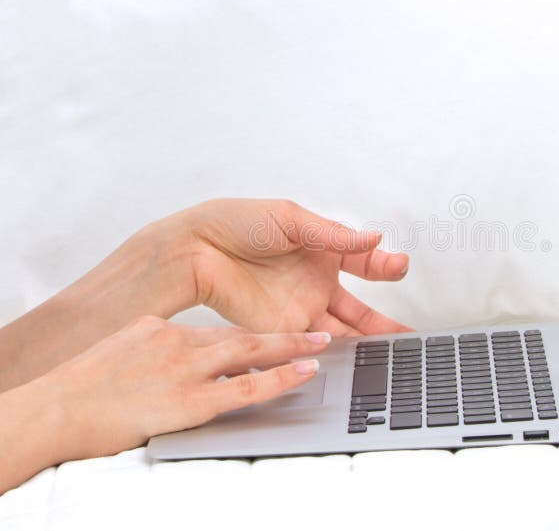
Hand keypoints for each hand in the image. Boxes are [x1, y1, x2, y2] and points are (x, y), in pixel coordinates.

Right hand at [0, 315, 329, 492]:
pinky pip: (245, 388)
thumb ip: (155, 347)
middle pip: (244, 334)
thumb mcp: (124, 351)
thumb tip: (171, 348)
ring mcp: (187, 370)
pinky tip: (302, 372)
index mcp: (163, 331)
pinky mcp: (189, 401)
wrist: (56, 408)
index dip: (254, 333)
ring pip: (252, 353)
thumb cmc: (84, 386)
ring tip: (322, 346)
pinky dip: (279, 378)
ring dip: (292, 348)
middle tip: (319, 330)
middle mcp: (181, 343)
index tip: (277, 333)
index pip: (220, 330)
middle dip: (286, 332)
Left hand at [174, 198, 411, 336]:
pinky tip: (352, 361)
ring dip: (365, 344)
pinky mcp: (280, 330)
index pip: (364, 261)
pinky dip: (333, 355)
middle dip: (384, 325)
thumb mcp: (291, 218)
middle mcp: (315, 283)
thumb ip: (334, 235)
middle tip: (407, 337)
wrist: (193, 249)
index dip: (385, 266)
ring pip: (342, 333)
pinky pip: (311, 346)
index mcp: (321, 250)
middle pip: (359, 310)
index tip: (398, 267)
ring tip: (390, 354)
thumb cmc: (235, 223)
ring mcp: (299, 309)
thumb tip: (374, 238)